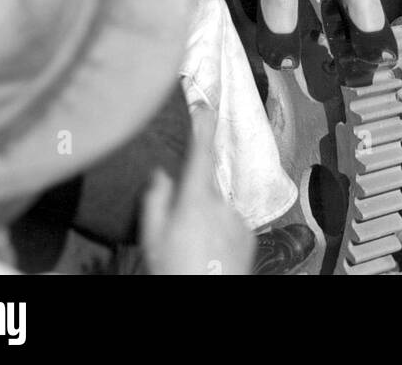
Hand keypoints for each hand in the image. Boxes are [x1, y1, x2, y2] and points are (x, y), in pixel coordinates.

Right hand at [140, 111, 254, 276]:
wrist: (209, 297)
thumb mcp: (152, 238)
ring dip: (207, 221)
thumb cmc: (176, 271)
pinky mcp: (249, 236)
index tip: (203, 103)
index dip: (202, 124)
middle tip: (179, 230)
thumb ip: (155, 200)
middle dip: (193, 200)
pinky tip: (209, 253)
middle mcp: (221, 204)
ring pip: (217, 209)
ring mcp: (238, 220)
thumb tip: (161, 174)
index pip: (201, 151)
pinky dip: (220, 234)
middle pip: (205, 187)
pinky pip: (231, 225)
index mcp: (196, 199)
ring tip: (193, 249)